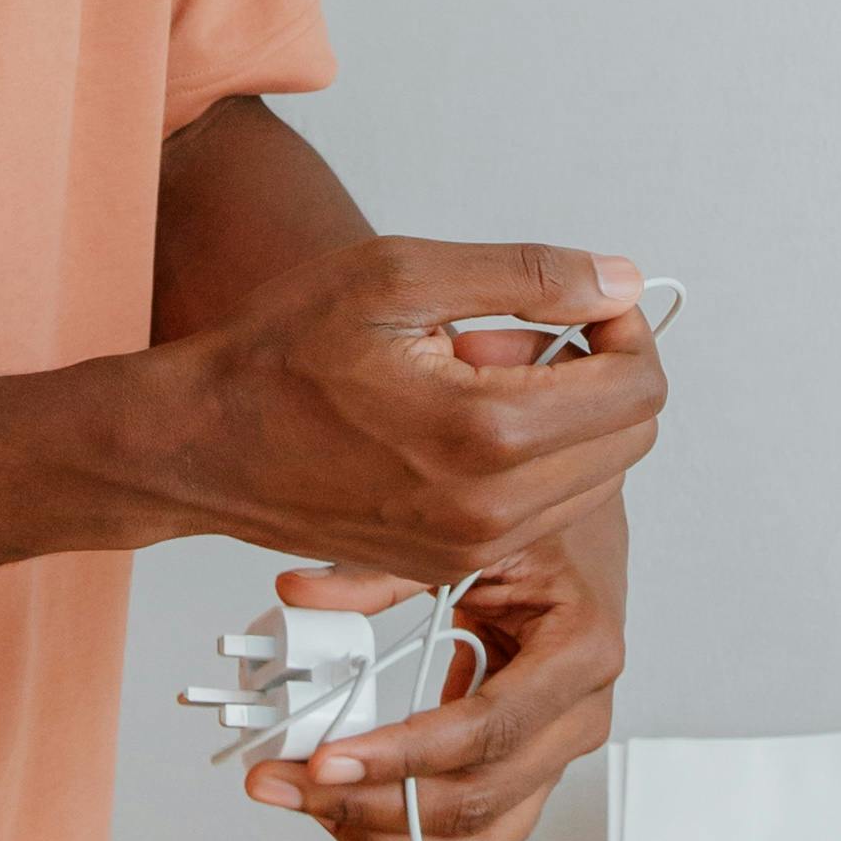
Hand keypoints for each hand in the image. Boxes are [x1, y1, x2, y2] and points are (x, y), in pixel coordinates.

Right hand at [155, 238, 663, 587]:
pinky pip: (545, 511)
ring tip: (476, 377)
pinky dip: (530, 460)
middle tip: (514, 337)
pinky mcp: (453, 566)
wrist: (201, 445)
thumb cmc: (280, 353)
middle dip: (597, 373)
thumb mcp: (402, 275)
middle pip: (632, 437)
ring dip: (563, 419)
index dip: (625, 327)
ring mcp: (474, 548)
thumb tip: (620, 283)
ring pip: (596, 478)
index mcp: (489, 433)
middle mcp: (493, 509)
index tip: (586, 301)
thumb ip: (529, 277)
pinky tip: (459, 420)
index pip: (639, 386)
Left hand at [243, 493, 627, 840]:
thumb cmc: (543, 540)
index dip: (403, 755)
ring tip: (312, 804)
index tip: (328, 759)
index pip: (486, 729)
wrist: (584, 546)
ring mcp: (558, 755)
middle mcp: (579, 716)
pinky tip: (354, 808)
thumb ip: (381, 573)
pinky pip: (479, 837)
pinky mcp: (530, 774)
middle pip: (477, 800)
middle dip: (372, 804)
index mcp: (580, 650)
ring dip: (390, 838)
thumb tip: (301, 594)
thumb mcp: (468, 539)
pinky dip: (414, 839)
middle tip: (290, 783)